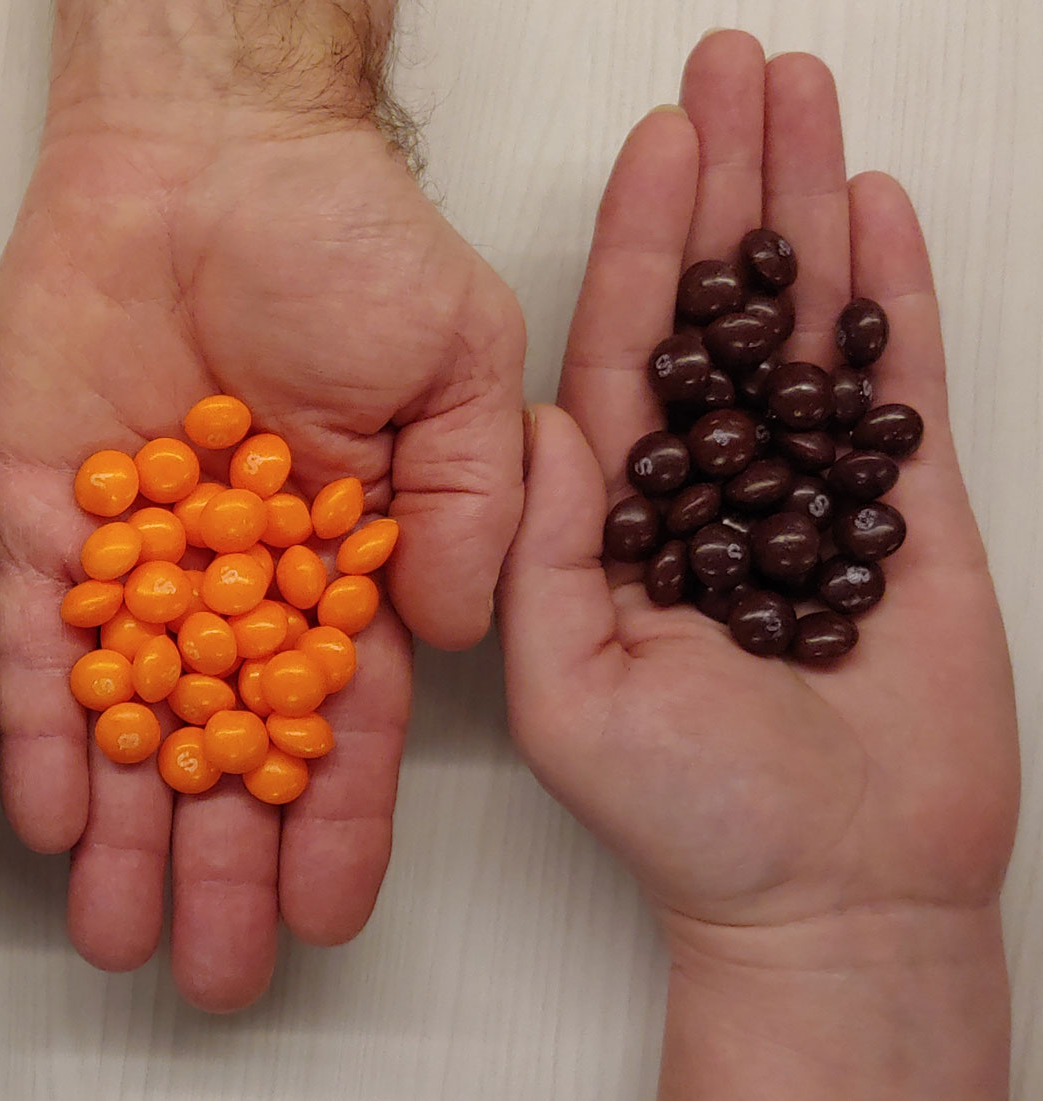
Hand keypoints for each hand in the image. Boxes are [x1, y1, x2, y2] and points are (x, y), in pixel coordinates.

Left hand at [0, 1, 525, 1007]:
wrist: (207, 149)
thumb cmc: (343, 236)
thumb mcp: (453, 364)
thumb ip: (463, 503)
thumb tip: (446, 640)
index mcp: (340, 563)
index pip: (342, 722)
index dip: (337, 822)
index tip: (326, 917)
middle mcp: (231, 581)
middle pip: (228, 751)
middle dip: (222, 865)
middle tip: (210, 973)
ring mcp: (133, 557)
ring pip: (128, 721)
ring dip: (126, 833)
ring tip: (120, 940)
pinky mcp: (40, 514)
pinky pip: (31, 637)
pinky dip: (38, 725)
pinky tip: (46, 819)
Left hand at [502, 34, 1012, 1096]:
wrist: (831, 897)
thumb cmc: (686, 817)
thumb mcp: (571, 686)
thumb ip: (543, 551)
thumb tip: (542, 418)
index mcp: (613, 513)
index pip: (622, 344)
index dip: (636, 237)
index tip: (654, 134)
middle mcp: (705, 482)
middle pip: (715, 301)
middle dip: (726, 181)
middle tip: (735, 59)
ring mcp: (808, 490)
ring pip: (806, 317)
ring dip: (805, 203)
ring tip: (805, 88)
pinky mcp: (908, 515)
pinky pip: (899, 382)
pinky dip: (893, 294)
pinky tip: (876, 202)